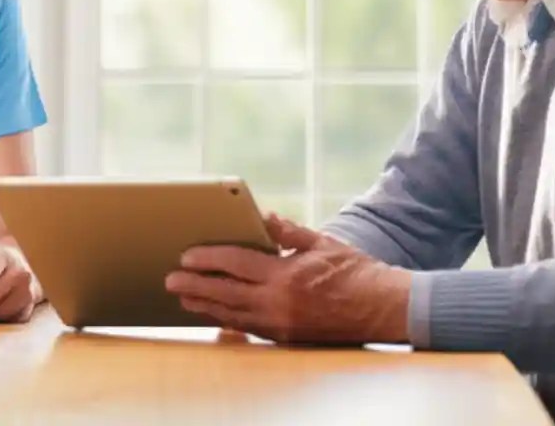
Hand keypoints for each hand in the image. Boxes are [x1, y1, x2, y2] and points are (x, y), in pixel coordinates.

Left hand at [165, 213, 411, 343]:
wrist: (384, 309)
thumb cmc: (355, 271)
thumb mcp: (322, 243)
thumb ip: (288, 231)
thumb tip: (261, 216)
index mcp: (286, 275)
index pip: (236, 264)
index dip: (208, 259)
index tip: (186, 256)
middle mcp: (279, 303)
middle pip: (225, 294)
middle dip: (194, 286)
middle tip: (170, 280)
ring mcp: (281, 324)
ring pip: (232, 316)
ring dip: (205, 306)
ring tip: (184, 297)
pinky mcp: (286, 337)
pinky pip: (249, 329)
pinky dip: (228, 321)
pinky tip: (215, 315)